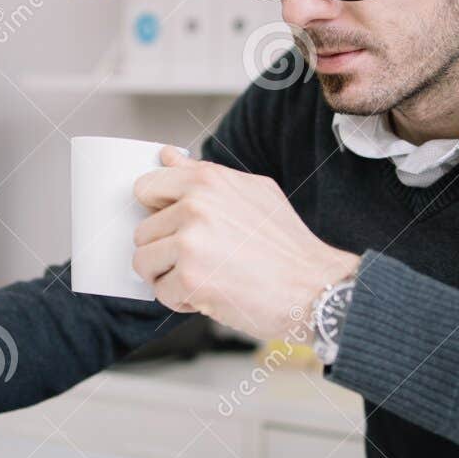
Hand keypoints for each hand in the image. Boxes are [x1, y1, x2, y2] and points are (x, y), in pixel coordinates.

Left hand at [131, 146, 358, 338]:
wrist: (315, 288)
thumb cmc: (287, 245)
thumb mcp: (251, 192)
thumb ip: (202, 174)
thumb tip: (166, 156)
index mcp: (208, 180)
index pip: (146, 187)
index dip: (157, 212)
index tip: (177, 227)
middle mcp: (196, 205)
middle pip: (143, 231)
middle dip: (166, 252)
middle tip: (204, 261)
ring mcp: (190, 242)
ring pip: (144, 262)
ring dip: (169, 277)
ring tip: (205, 277)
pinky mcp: (189, 278)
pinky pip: (161, 292)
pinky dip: (182, 301)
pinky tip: (212, 295)